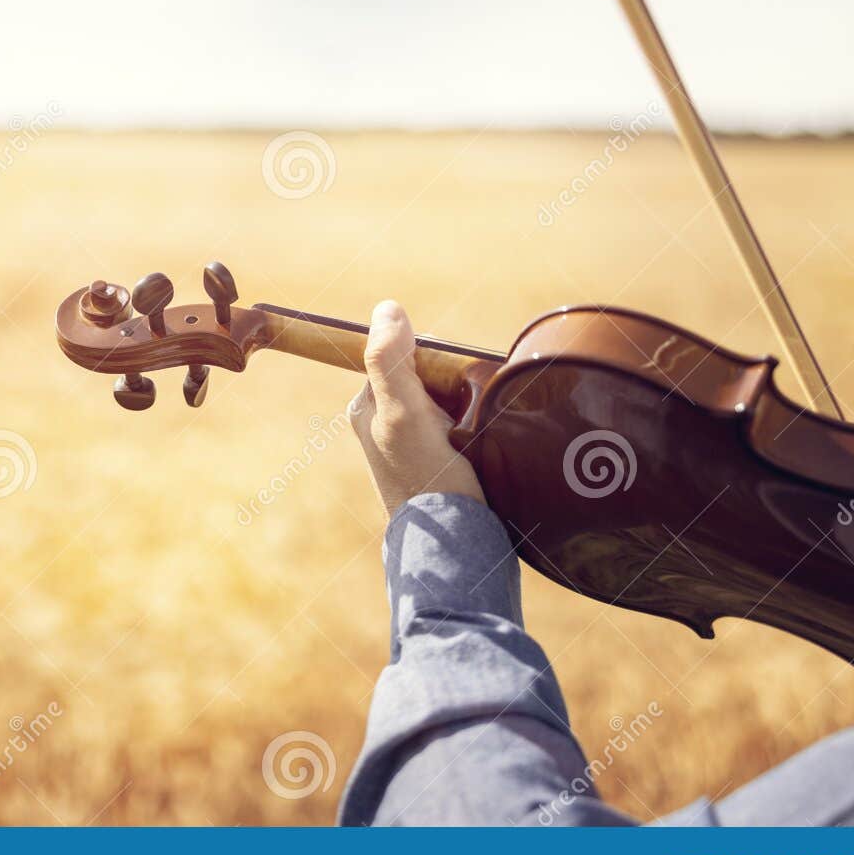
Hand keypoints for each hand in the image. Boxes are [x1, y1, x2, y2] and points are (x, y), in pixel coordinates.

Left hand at [348, 300, 485, 519]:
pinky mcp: (444, 462)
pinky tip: (485, 447)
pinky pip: (467, 426)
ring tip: (476, 436)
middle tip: (466, 416)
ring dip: (472, 407)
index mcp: (368, 406)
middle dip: (457, 386)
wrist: (457, 546)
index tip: (453, 388)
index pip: (405, 355)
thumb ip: (389, 361)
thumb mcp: (403, 413)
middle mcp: (386, 423)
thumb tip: (387, 308)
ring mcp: (415, 444)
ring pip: (452, 400)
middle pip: (431, 376)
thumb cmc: (426, 479)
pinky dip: (480, 429)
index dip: (436, 362)